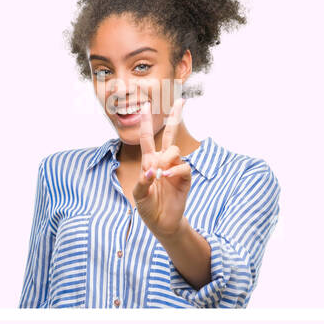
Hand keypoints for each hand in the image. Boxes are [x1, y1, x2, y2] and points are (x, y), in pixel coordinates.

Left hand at [132, 98, 190, 237]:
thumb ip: (143, 181)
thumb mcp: (139, 195)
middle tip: (181, 101)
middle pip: (171, 134)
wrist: (161, 222)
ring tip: (160, 174)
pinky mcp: (185, 178)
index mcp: (150, 161)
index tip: (147, 105)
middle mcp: (163, 161)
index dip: (147, 122)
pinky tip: (167, 177)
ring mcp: (175, 168)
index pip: (147, 138)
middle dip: (175, 117)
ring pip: (174, 150)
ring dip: (166, 158)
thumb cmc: (148, 207)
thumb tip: (152, 170)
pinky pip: (183, 166)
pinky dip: (174, 170)